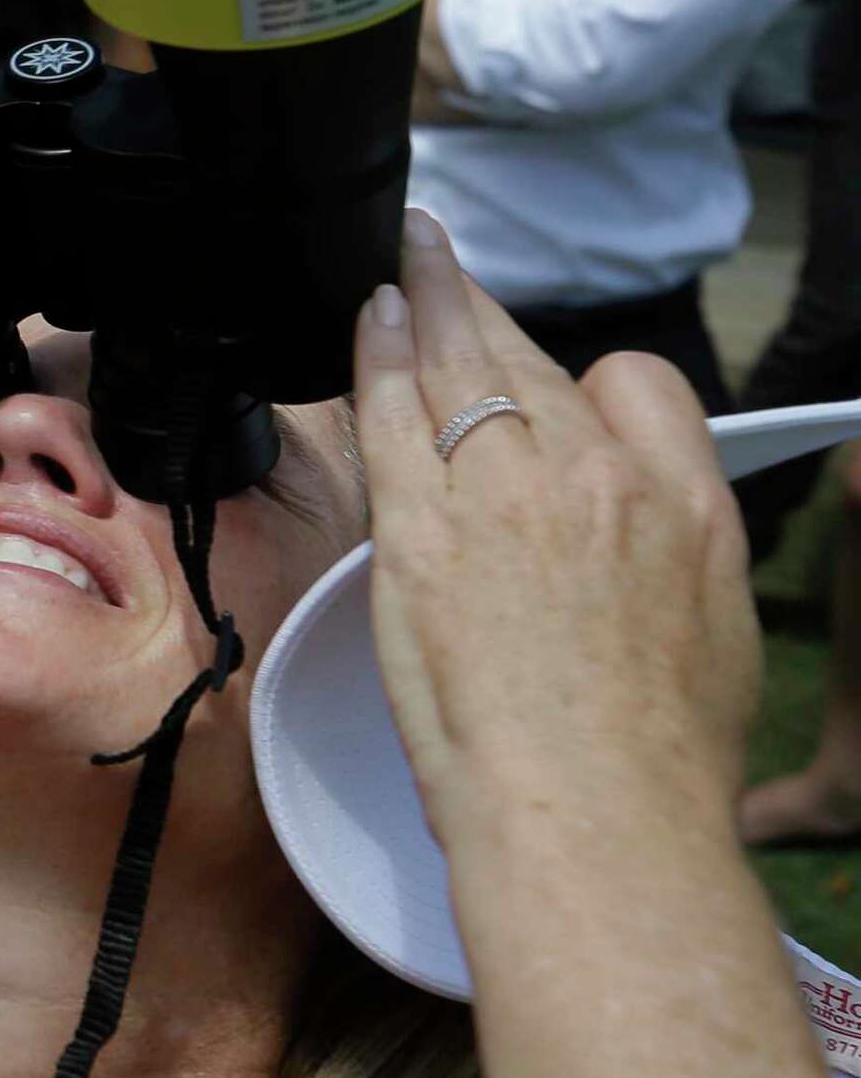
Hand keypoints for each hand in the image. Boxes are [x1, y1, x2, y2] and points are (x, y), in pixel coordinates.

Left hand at [353, 210, 757, 852]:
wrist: (595, 818)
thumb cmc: (654, 762)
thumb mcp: (710, 640)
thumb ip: (674, 561)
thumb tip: (638, 544)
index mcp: (683, 504)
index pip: (637, 384)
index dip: (587, 379)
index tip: (553, 386)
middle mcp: (599, 479)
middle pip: (532, 359)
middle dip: (477, 305)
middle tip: (438, 259)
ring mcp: (507, 498)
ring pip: (459, 366)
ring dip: (425, 301)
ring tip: (404, 260)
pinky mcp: (424, 534)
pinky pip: (395, 416)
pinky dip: (377, 356)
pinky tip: (367, 318)